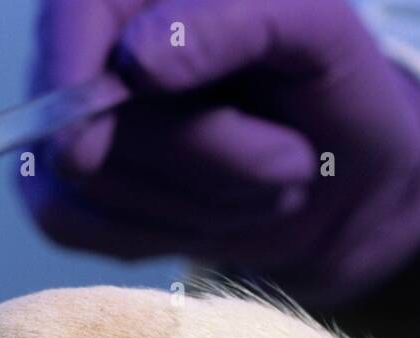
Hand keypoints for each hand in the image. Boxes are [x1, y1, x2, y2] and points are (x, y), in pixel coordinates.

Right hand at [20, 0, 419, 305]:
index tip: (116, 125)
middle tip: (293, 160)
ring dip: (205, 204)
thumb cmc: (335, 90)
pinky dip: (167, 234)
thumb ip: (234, 22)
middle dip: (211, 158)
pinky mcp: (72, 197)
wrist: (349, 183)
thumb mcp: (317, 32)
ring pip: (94, 185)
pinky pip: (80, 229)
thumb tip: (137, 62)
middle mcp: (89, 47)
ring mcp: (71, 124)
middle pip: (94, 119)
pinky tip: (221, 214)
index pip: (72, 15)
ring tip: (268, 181)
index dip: (76, 71)